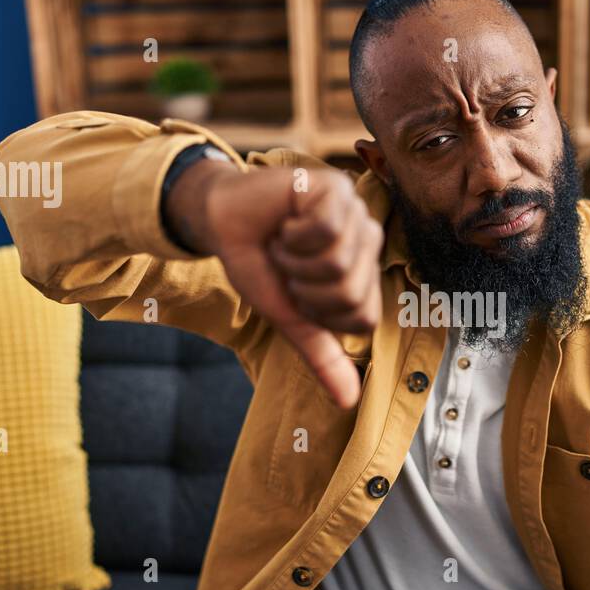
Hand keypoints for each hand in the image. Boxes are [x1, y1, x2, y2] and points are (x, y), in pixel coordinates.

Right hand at [170, 161, 383, 408]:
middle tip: (287, 265)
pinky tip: (286, 221)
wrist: (221, 221)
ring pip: (338, 263)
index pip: (362, 318)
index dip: (320, 314)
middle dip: (305, 288)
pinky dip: (293, 234)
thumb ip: (322, 355)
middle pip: (351, 293)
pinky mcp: (337, 188)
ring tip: (284, 243)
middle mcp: (368, 242)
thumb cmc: (259, 264)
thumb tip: (348, 401)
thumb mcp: (290, 317)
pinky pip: (325, 230)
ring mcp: (356, 212)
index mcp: (364, 273)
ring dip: (295, 260)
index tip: (297, 292)